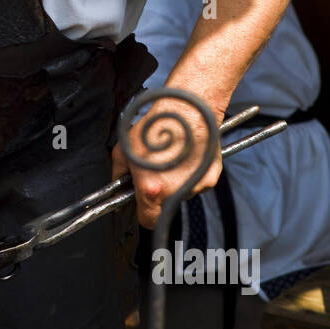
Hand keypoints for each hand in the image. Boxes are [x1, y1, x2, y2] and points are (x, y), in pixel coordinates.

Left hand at [110, 96, 223, 229]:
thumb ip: (119, 174)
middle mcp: (175, 191)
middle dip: (159, 193)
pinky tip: (186, 157)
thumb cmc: (156, 125)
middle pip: (165, 206)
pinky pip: (197, 183)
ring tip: (172, 158)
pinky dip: (191, 174)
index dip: (143, 212)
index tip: (142, 204)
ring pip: (182, 194)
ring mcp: (195, 185)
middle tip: (157, 172)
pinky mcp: (210, 177)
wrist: (186, 108)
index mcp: (152, 188)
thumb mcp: (124, 150)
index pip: (148, 220)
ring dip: (176, 182)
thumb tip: (119, 187)